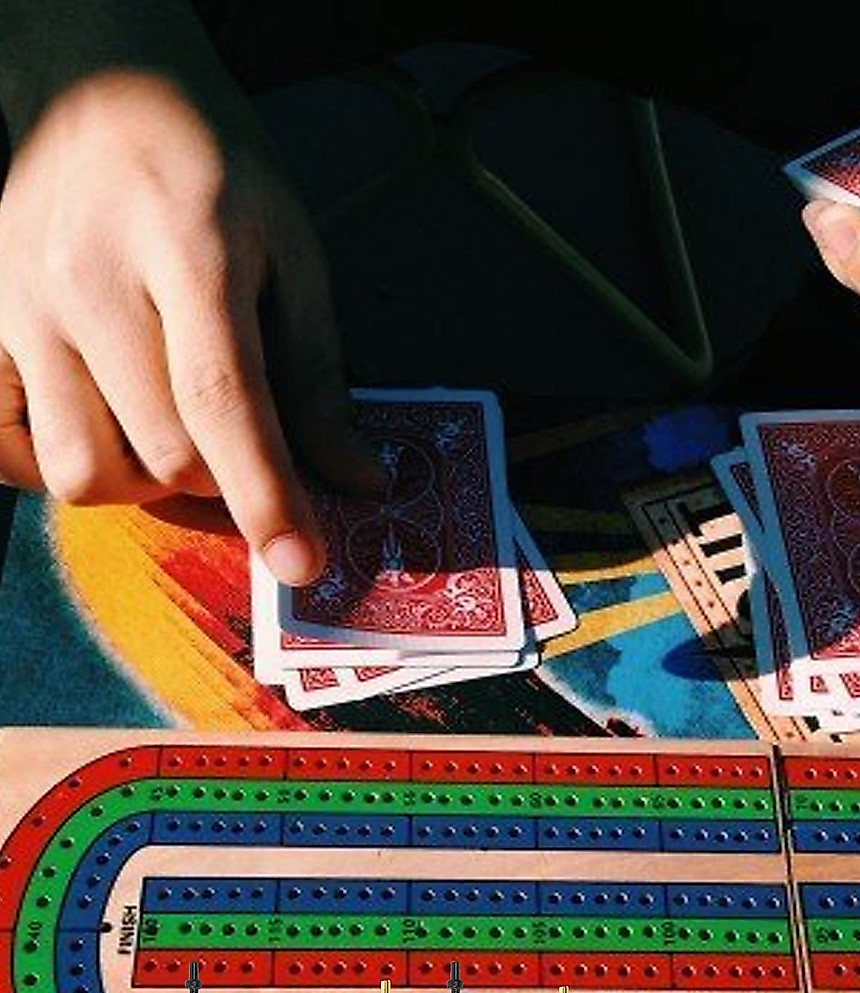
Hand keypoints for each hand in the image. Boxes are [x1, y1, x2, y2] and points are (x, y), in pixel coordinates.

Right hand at [0, 2, 380, 583]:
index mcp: (187, 248)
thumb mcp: (294, 255)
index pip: (225, 403)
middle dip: (221, 479)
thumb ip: (319, 376)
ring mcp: (20, 302)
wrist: (100, 90)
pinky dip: (73, 462)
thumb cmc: (217, 175)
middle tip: (242, 439)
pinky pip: (16, 447)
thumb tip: (356, 481)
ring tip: (176, 429)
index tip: (302, 567)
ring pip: (82, 469)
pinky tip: (112, 422)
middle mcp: (88, 278)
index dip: (267, 496)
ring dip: (147, 481)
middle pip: (160, 453)